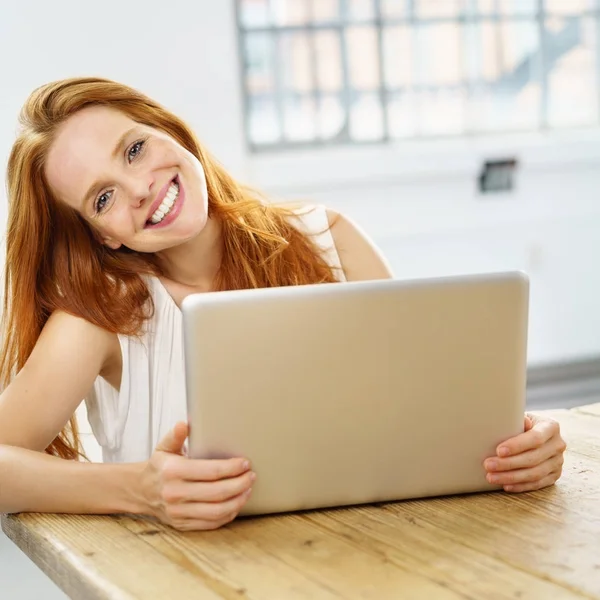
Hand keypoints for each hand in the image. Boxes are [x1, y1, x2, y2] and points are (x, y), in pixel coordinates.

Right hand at [139, 421, 254, 530]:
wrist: (141, 491)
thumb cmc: (160, 466)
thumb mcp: (164, 447)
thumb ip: (175, 435)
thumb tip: (184, 424)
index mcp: (172, 471)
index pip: (210, 471)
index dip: (232, 468)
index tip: (245, 463)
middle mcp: (174, 493)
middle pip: (217, 492)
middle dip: (240, 484)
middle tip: (251, 476)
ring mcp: (178, 512)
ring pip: (216, 511)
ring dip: (237, 501)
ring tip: (248, 489)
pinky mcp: (182, 524)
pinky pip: (210, 523)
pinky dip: (227, 515)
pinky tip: (236, 504)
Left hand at [483, 413, 566, 492]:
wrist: (536, 432)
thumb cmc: (522, 423)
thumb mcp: (520, 416)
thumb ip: (517, 418)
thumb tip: (517, 421)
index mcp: (551, 426)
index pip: (535, 438)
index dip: (517, 446)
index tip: (499, 451)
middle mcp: (558, 444)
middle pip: (533, 458)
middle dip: (508, 464)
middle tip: (488, 465)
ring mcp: (558, 461)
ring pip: (535, 474)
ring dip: (511, 477)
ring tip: (492, 477)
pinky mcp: (555, 475)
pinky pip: (537, 484)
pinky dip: (521, 486)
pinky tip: (506, 486)